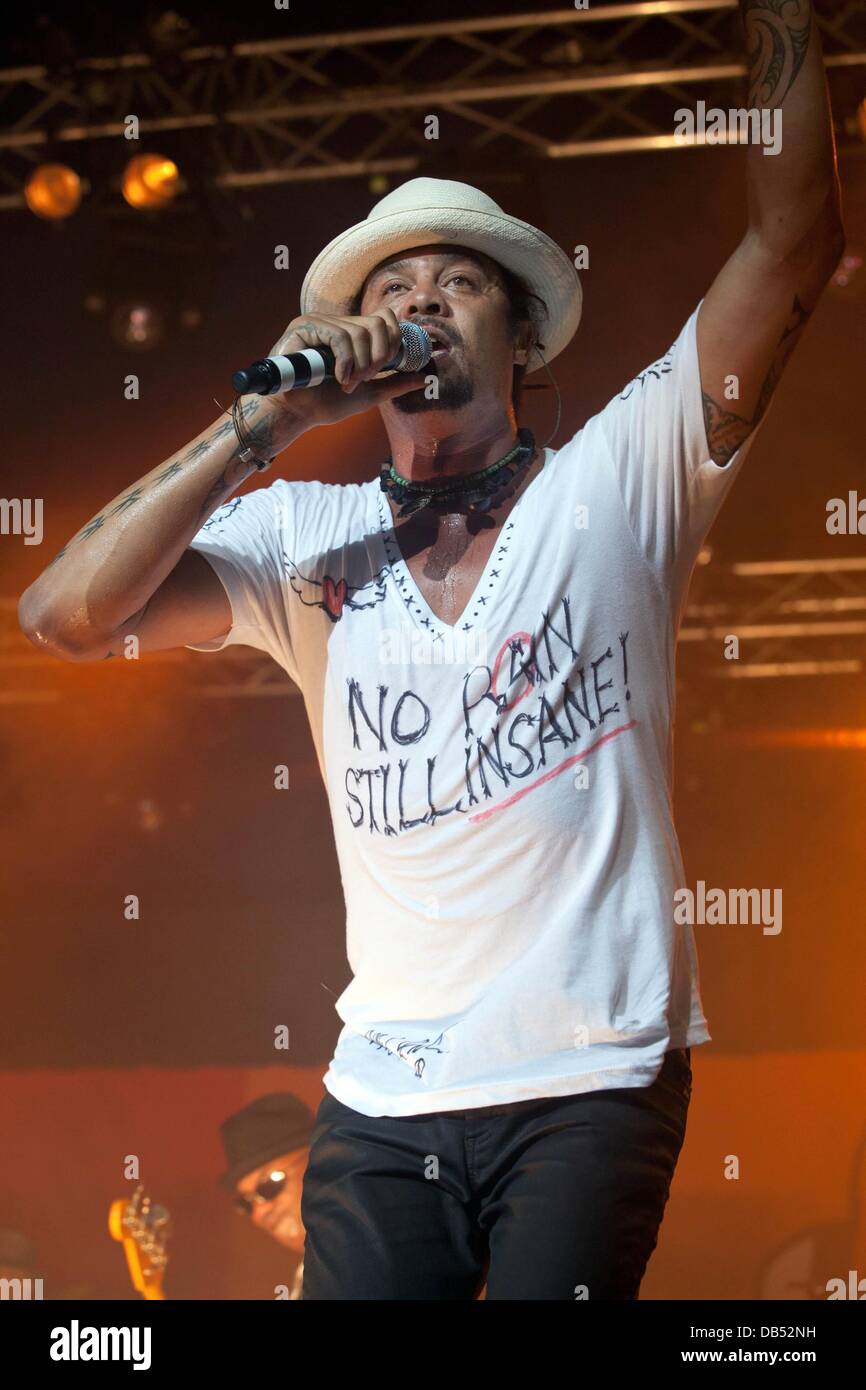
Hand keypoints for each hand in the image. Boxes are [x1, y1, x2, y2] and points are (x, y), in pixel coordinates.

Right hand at [258, 308, 428, 434]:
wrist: (297, 413)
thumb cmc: (326, 403)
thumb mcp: (369, 393)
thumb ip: (394, 383)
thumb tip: (424, 377)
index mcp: (353, 334)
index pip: (386, 319)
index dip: (393, 342)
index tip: (383, 369)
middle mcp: (339, 323)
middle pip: (379, 322)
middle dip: (380, 355)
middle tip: (366, 378)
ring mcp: (322, 322)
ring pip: (361, 331)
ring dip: (361, 364)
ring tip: (348, 383)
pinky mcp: (305, 326)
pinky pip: (340, 336)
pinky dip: (345, 361)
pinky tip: (338, 377)